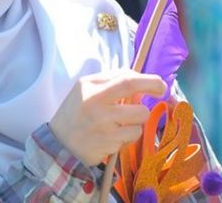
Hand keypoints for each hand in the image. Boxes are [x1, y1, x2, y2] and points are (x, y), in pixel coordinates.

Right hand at [49, 70, 165, 165]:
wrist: (60, 145)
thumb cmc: (76, 114)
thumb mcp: (85, 90)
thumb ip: (109, 82)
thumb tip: (138, 78)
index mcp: (89, 86)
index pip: (125, 77)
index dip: (147, 79)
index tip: (158, 83)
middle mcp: (95, 102)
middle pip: (134, 90)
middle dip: (154, 88)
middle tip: (161, 92)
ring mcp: (103, 123)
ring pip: (139, 115)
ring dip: (137, 118)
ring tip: (122, 122)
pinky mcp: (109, 141)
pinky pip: (134, 133)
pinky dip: (130, 134)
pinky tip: (116, 135)